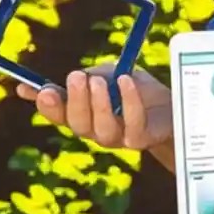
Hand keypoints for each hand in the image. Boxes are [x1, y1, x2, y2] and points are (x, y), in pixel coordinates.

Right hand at [15, 63, 172, 150]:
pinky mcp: (141, 139)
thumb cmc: (137, 88)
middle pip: (77, 125)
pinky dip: (129, 101)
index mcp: (84, 115)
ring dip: (98, 105)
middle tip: (75, 77)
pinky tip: (127, 81)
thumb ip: (87, 77)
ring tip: (100, 81)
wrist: (174, 103)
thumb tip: (49, 80)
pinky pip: (133, 124)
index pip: (59, 114)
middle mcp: (96, 131)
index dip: (46, 105)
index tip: (39, 90)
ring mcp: (118, 138)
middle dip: (74, 102)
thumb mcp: (110, 74)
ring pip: (101, 130)